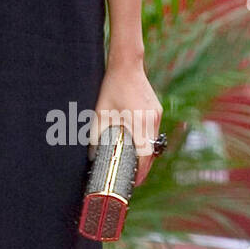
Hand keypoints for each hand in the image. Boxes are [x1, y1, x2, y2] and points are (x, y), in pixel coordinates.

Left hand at [89, 64, 163, 187]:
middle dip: (143, 167)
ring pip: (154, 142)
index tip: (134, 183)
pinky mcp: (157, 111)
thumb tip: (92, 156)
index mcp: (138, 122)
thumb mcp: (100, 112)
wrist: (127, 66)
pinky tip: (136, 146)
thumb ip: (97, 135)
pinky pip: (153, 132)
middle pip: (151, 152)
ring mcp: (157, 115)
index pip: (144, 155)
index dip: (140, 171)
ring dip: (145, 155)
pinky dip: (146, 142)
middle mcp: (152, 120)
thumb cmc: (112, 88)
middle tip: (133, 179)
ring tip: (134, 165)